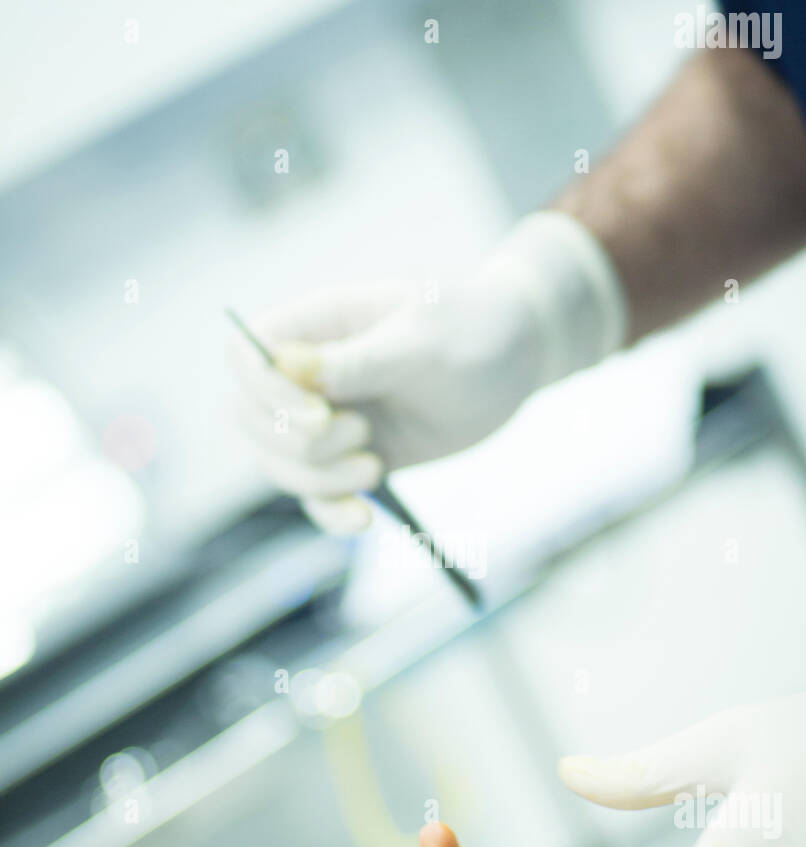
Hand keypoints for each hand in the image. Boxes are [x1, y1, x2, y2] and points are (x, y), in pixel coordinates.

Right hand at [232, 212, 625, 532]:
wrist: (519, 356)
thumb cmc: (473, 327)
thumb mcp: (422, 341)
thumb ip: (356, 359)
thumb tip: (285, 364)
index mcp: (316, 325)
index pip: (246, 358)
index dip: (264, 393)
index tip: (319, 414)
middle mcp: (310, 374)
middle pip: (249, 419)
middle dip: (295, 445)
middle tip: (362, 436)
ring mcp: (328, 419)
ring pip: (278, 465)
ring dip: (318, 481)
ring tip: (376, 468)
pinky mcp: (353, 458)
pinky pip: (316, 498)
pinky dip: (331, 514)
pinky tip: (364, 520)